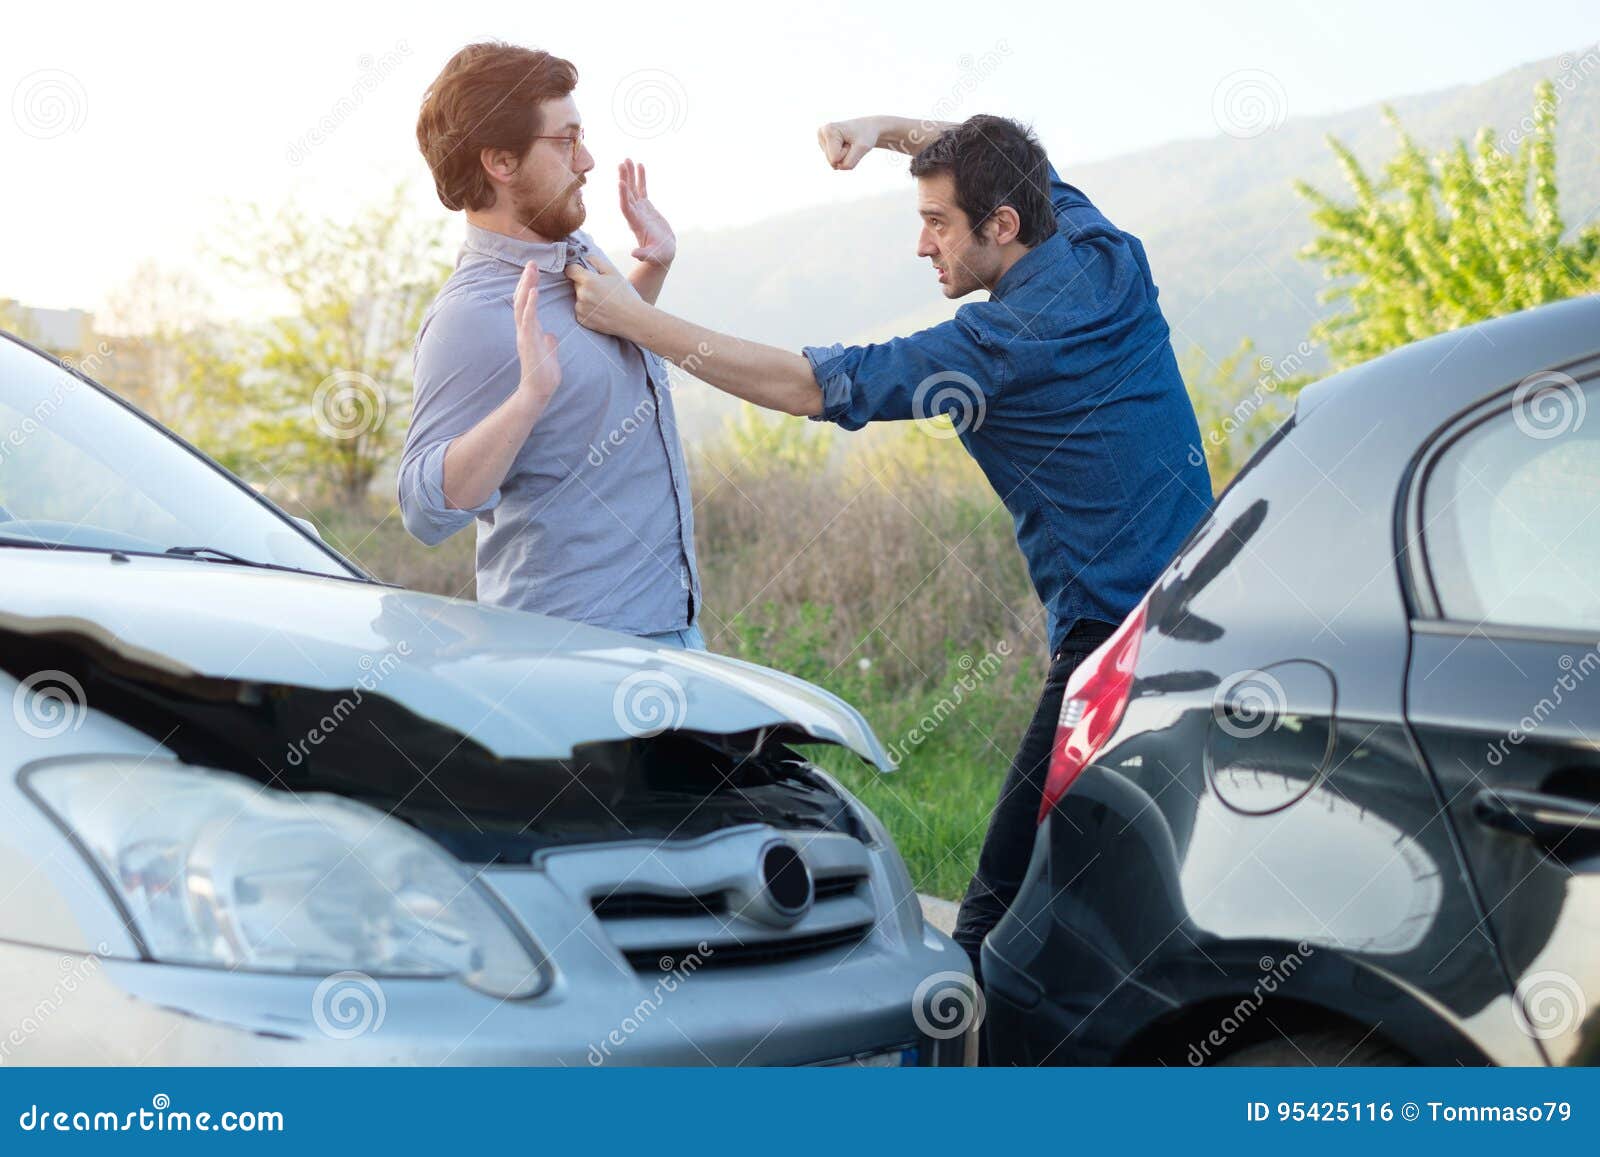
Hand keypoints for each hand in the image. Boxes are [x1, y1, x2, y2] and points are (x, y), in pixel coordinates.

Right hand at [513, 263, 560, 399]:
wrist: (539, 390)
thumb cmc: (544, 373)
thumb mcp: (549, 352)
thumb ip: (548, 341)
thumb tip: (551, 335)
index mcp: (530, 329)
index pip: (527, 303)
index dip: (529, 286)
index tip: (534, 271)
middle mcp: (524, 329)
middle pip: (521, 299)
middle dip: (526, 280)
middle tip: (531, 262)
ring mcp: (524, 334)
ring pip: (522, 305)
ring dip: (526, 286)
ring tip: (531, 270)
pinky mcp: (527, 341)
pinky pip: (527, 319)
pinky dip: (530, 304)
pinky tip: (533, 291)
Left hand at [565, 251, 644, 337]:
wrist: (631, 319)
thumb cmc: (624, 295)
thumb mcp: (613, 273)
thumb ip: (597, 261)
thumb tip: (586, 257)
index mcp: (588, 281)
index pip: (570, 270)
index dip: (576, 269)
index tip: (581, 272)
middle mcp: (582, 294)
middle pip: (576, 284)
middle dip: (585, 284)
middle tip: (600, 289)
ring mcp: (580, 308)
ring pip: (578, 298)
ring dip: (586, 298)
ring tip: (602, 302)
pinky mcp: (582, 319)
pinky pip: (580, 310)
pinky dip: (587, 309)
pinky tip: (599, 310)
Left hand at [618, 159, 675, 267]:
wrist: (662, 254)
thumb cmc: (658, 256)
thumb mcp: (652, 257)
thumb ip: (643, 255)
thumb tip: (634, 254)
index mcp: (636, 224)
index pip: (627, 208)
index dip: (623, 196)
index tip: (621, 183)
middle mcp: (635, 215)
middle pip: (627, 194)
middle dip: (624, 179)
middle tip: (622, 164)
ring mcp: (640, 210)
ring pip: (633, 189)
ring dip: (630, 175)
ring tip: (627, 160)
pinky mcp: (647, 207)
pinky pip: (643, 190)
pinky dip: (641, 178)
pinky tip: (640, 165)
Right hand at [817, 117, 880, 169]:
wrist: (868, 127)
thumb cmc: (866, 135)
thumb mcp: (862, 148)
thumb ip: (848, 163)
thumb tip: (837, 168)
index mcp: (828, 130)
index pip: (835, 158)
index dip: (847, 153)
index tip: (852, 141)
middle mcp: (822, 134)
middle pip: (833, 161)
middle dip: (846, 155)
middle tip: (852, 143)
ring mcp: (822, 140)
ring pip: (834, 163)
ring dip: (845, 156)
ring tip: (849, 143)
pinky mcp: (824, 146)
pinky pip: (835, 163)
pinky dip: (843, 157)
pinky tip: (845, 145)